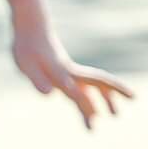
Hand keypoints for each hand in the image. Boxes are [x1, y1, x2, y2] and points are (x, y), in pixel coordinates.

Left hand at [11, 23, 132, 128]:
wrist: (29, 29)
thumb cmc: (27, 48)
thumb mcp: (28, 65)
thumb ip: (39, 80)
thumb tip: (50, 94)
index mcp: (67, 73)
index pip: (93, 83)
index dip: (107, 93)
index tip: (121, 103)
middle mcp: (72, 73)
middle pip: (96, 86)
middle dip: (108, 100)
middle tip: (117, 115)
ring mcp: (68, 73)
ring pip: (88, 90)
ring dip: (95, 104)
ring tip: (96, 120)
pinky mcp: (60, 74)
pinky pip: (77, 90)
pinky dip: (84, 99)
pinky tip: (85, 109)